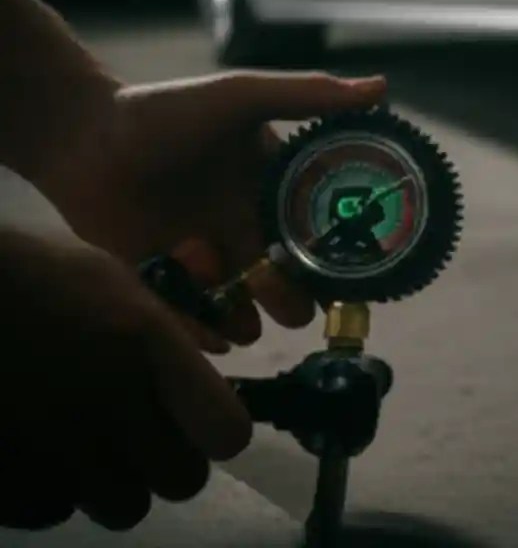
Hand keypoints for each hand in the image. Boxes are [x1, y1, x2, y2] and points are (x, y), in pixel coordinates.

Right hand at [0, 228, 250, 529]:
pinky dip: (49, 490)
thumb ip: (164, 332)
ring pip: (123, 507)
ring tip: (79, 440)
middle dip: (167, 461)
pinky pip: (54, 512)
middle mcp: (108, 401)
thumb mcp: (110, 281)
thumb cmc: (27, 276)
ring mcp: (54, 448)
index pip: (225, 429)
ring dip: (110, 481)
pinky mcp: (5, 481)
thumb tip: (214, 365)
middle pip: (183, 480)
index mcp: (143, 342)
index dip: (216, 429)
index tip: (197, 417)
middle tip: (136, 432)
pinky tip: (31, 450)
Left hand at [33, 70, 386, 347]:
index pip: (319, 245)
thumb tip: (382, 89)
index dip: (336, 266)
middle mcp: (244, 236)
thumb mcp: (242, 98)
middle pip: (288, 292)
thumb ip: (308, 96)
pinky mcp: (162, 286)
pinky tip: (200, 324)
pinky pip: (192, 327)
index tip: (344, 275)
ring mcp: (205, 264)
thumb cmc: (165, 110)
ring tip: (221, 294)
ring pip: (243, 319)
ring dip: (240, 319)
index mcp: (271, 199)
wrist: (82, 134)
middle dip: (289, 301)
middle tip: (274, 290)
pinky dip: (201, 334)